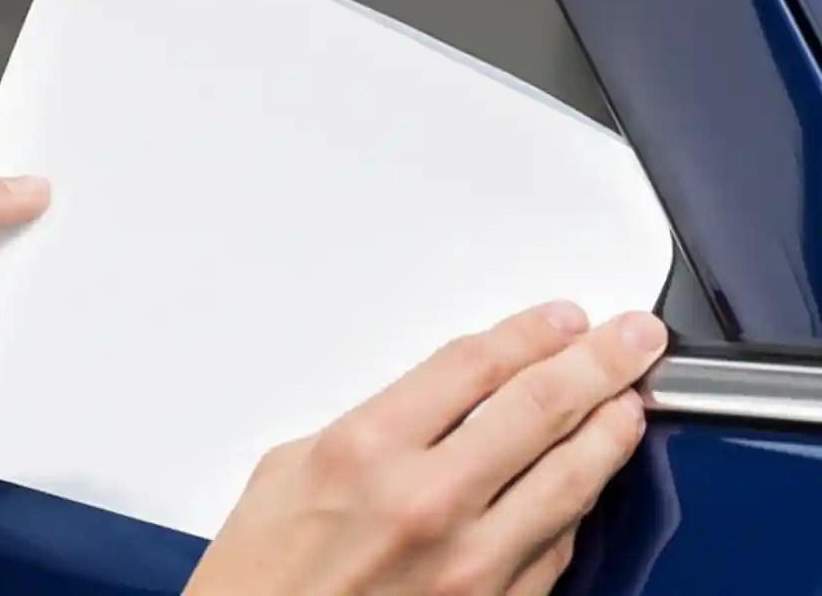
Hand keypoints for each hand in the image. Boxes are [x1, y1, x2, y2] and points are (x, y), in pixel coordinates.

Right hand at [187, 304, 666, 594]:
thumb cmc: (259, 581)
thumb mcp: (287, 471)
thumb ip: (370, 427)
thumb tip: (434, 406)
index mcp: (367, 451)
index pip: (477, 364)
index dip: (531, 332)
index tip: (558, 321)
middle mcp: (427, 503)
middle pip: (542, 405)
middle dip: (601, 360)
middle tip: (632, 339)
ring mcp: (470, 564)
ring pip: (572, 477)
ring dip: (613, 428)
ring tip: (631, 400)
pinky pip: (557, 547)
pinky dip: (579, 504)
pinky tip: (588, 479)